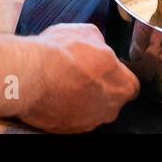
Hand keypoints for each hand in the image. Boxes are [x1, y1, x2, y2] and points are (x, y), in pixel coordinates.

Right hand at [17, 23, 140, 132]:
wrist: (32, 75)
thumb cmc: (61, 54)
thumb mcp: (87, 32)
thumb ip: (99, 42)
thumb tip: (97, 44)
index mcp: (123, 85)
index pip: (129, 83)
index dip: (114, 72)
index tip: (102, 65)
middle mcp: (110, 109)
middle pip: (110, 98)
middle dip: (97, 86)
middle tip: (79, 71)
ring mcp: (89, 122)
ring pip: (89, 109)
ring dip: (79, 97)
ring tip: (62, 80)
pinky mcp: (68, 129)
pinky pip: (70, 117)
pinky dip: (63, 106)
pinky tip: (52, 91)